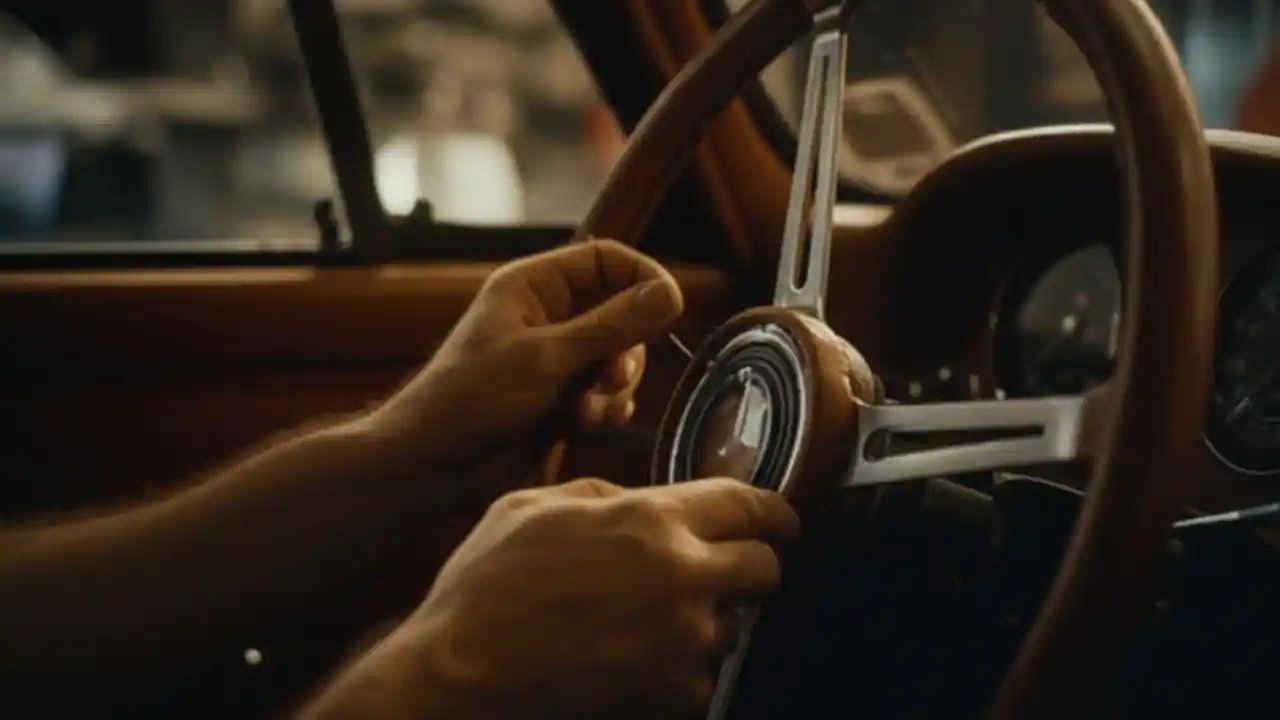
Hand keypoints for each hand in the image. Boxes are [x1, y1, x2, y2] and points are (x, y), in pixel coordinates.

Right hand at [306, 478, 798, 718]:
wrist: (460, 678)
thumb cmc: (485, 590)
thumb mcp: (534, 506)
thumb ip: (603, 494)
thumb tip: (637, 503)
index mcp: (652, 520)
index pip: (751, 505)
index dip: (774, 511)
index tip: (780, 519)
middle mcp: (683, 579)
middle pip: (765, 567)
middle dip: (747, 564)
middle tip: (716, 569)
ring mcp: (683, 645)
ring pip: (732, 626)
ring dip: (706, 620)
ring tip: (647, 622)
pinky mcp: (674, 697)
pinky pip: (701, 677)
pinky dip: (679, 670)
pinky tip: (631, 660)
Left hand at [370, 240, 683, 498]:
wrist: (430, 466)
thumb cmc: (470, 399)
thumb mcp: (545, 358)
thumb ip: (612, 326)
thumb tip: (672, 294)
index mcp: (535, 286)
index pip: (608, 260)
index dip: (642, 279)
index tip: (670, 309)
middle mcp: (549, 316)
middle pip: (624, 311)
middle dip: (627, 348)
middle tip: (610, 377)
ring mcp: (557, 360)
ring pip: (621, 359)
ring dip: (615, 387)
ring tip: (585, 409)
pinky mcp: (562, 400)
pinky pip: (608, 396)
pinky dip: (604, 411)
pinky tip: (580, 427)